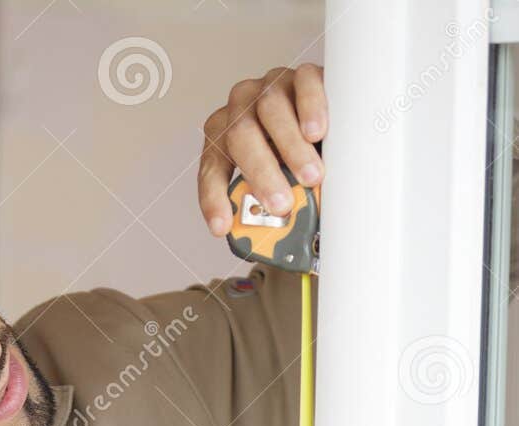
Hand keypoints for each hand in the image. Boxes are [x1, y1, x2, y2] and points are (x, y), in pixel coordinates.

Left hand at [198, 64, 327, 237]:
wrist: (331, 126)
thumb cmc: (296, 163)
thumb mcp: (275, 185)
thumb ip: (267, 202)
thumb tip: (272, 236)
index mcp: (223, 136)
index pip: (210, 168)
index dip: (213, 199)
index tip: (222, 227)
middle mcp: (242, 107)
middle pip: (241, 135)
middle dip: (261, 174)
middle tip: (281, 204)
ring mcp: (272, 87)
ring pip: (271, 109)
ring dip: (291, 148)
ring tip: (310, 177)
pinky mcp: (304, 75)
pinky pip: (304, 85)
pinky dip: (310, 109)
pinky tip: (317, 133)